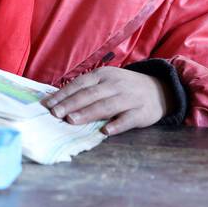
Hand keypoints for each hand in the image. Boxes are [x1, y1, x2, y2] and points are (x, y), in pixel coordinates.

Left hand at [42, 66, 169, 135]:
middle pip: (90, 94)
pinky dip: (117, 125)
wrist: (159, 89)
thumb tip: (60, 99)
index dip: (63, 94)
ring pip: (106, 106)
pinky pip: (128, 119)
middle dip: (71, 104)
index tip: (48, 104)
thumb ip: (87, 88)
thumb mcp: (106, 80)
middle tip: (55, 114)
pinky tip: (106, 131)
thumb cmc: (124, 87)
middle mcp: (115, 84)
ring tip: (71, 121)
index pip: (80, 84)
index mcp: (103, 75)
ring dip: (87, 113)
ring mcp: (129, 98)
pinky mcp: (141, 112)